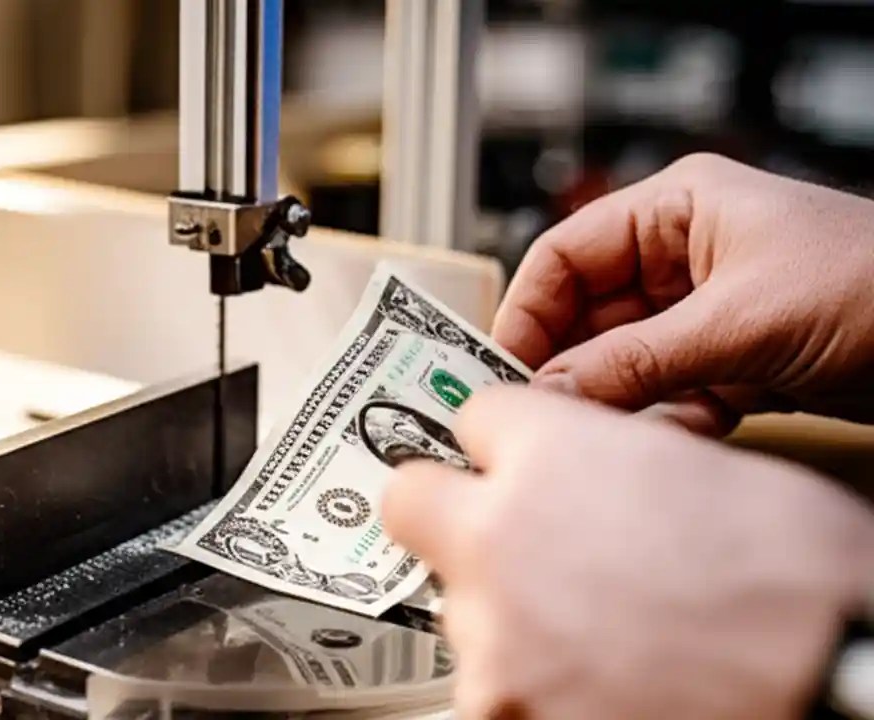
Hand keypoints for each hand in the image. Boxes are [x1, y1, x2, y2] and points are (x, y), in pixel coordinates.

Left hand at [383, 387, 873, 719]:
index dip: (502, 442)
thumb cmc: (798, 580)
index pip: (474, 418)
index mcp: (551, 453)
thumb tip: (586, 473)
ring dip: (505, 611)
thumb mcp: (704, 472)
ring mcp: (490, 632)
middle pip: (414, 499)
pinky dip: (524, 682)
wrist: (830, 682)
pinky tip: (589, 681)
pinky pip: (484, 680)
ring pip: (455, 602)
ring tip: (590, 632)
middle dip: (450, 511)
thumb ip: (611, 461)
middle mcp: (497, 534)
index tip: (513, 461)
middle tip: (504, 538)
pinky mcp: (497, 707)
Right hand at [494, 153, 873, 434]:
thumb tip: (553, 392)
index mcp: (677, 211)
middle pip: (589, 314)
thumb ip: (635, 360)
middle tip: (548, 415)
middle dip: (573, 366)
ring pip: (626, 360)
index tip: (504, 367)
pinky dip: (671, 417)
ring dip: (622, 399)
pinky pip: (671, 391)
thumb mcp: (739, 321)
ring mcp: (709, 311)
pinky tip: (688, 430)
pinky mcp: (736, 360)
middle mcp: (685, 256)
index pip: (565, 255)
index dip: (528, 311)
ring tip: (616, 431)